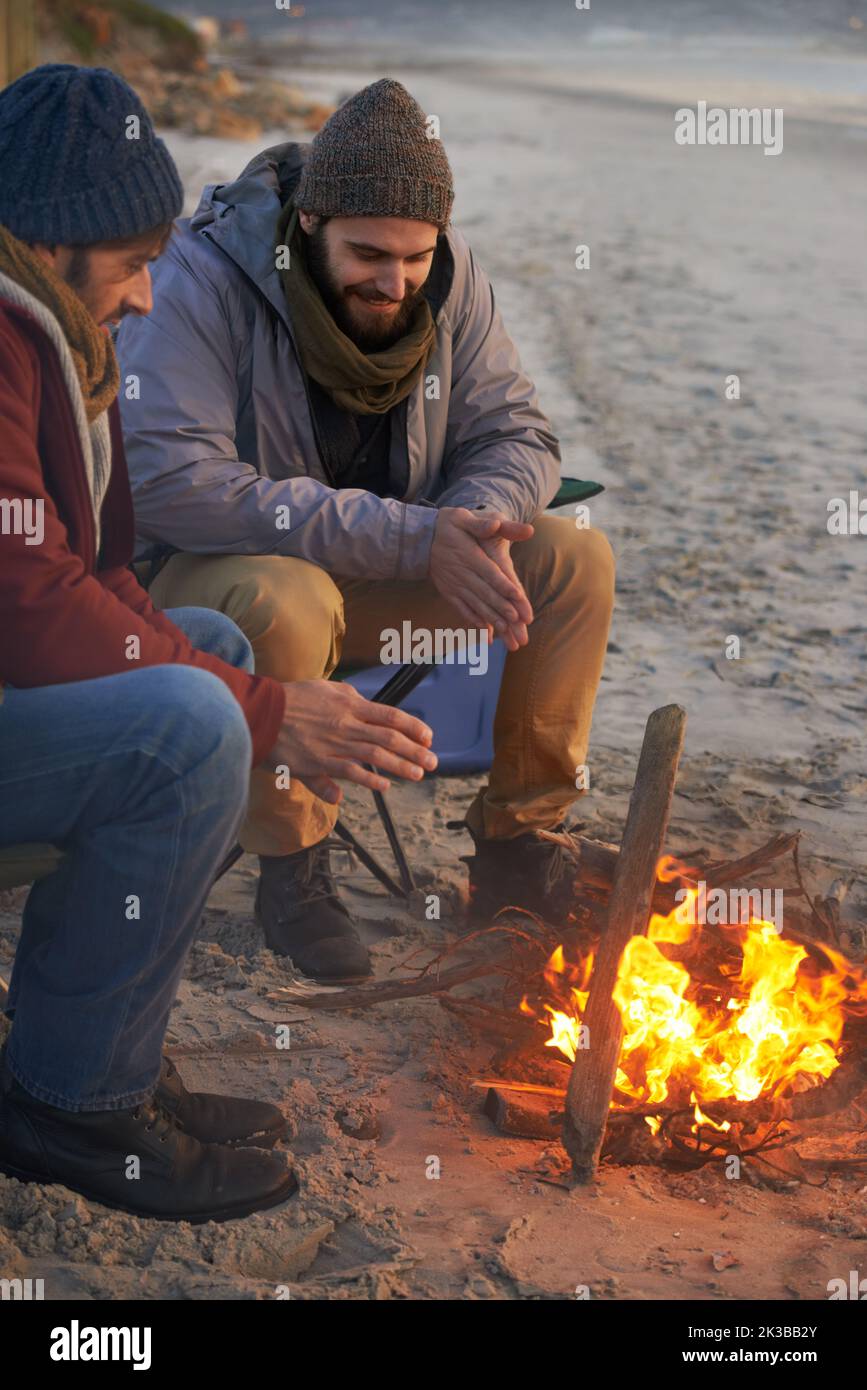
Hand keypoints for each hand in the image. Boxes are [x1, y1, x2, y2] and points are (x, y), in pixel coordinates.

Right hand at [263, 680, 437, 800]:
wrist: (261, 712)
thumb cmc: (291, 700)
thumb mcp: (323, 689)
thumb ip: (347, 697)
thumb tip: (363, 704)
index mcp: (349, 704)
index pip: (390, 715)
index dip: (413, 726)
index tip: (428, 737)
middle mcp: (346, 723)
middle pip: (389, 737)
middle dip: (415, 750)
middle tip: (433, 761)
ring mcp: (334, 743)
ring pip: (375, 755)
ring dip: (400, 766)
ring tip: (417, 774)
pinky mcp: (319, 761)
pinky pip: (350, 772)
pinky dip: (369, 779)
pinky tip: (384, 785)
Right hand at [429, 507, 533, 649]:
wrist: (418, 539)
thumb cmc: (446, 525)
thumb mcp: (463, 517)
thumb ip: (481, 523)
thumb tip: (496, 524)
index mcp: (469, 555)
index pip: (490, 573)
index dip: (504, 585)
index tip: (519, 597)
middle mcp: (462, 573)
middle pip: (485, 593)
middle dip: (502, 608)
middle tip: (517, 621)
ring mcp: (454, 585)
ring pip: (475, 604)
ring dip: (490, 618)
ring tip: (505, 631)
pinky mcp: (448, 592)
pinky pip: (461, 608)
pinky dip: (473, 620)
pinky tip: (484, 630)